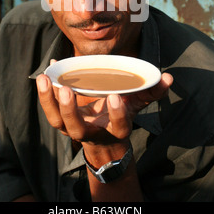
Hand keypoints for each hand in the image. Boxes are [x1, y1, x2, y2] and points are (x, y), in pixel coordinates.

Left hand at [36, 62, 172, 145]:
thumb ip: (151, 92)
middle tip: (67, 90)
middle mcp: (92, 133)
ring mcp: (73, 129)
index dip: (117, 114)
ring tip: (44, 78)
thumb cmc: (119, 116)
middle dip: (70, 110)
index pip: (119, 125)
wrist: (103, 139)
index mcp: (115, 130)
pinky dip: (46, 94)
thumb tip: (168, 77)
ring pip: (57, 121)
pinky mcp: (62, 122)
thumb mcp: (136, 105)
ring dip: (49, 101)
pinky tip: (46, 74)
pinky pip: (50, 110)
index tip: (115, 97)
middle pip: (77, 128)